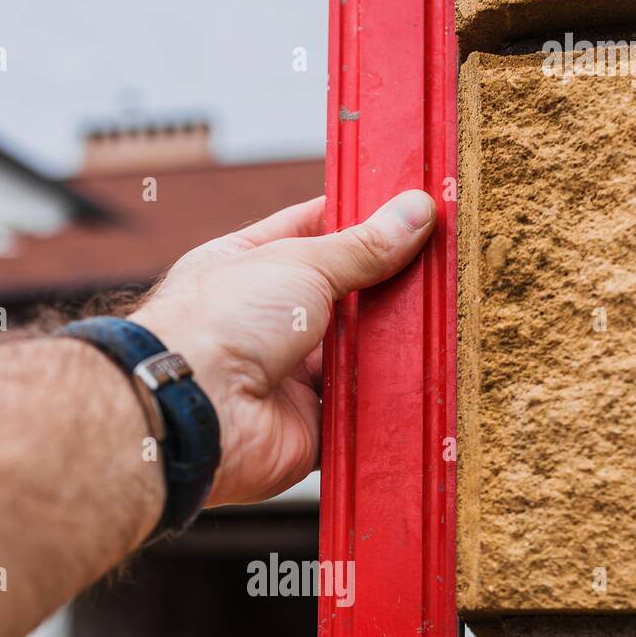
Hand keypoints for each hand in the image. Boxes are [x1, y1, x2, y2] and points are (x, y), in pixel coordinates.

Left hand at [129, 190, 436, 505]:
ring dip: (388, 346)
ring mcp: (286, 377)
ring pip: (354, 358)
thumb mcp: (299, 262)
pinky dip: (384, 402)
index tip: (407, 209)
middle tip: (437, 267)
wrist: (197, 412)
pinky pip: (357, 413)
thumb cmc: (220, 323)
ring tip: (439, 320)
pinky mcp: (308, 427)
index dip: (357, 220)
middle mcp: (266, 322)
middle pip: (341, 299)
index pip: (311, 231)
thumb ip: (361, 246)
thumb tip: (414, 212)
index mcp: (248, 265)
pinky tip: (421, 378)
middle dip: (383, 288)